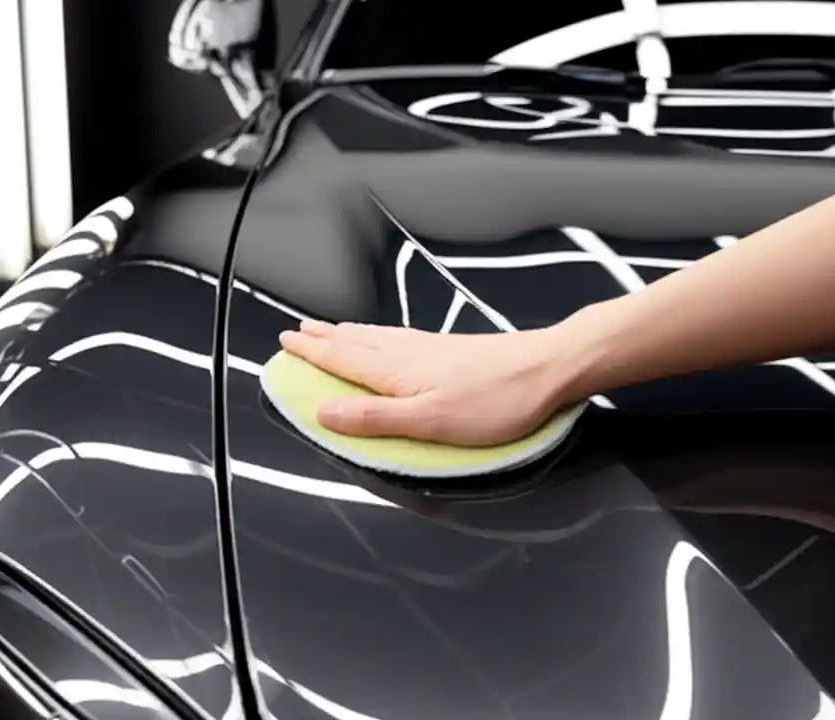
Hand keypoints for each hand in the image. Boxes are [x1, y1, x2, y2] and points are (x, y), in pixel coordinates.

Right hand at [277, 319, 581, 445]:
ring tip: (331, 331)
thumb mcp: (429, 421)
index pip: (343, 358)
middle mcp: (409, 353)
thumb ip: (374, 418)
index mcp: (397, 371)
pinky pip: (398, 338)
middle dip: (324, 338)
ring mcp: (431, 348)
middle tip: (298, 331)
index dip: (312, 352)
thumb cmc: (494, 401)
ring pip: (377, 337)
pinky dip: (378, 336)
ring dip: (348, 334)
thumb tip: (323, 412)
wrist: (548, 369)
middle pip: (355, 342)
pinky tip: (387, 340)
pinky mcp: (451, 349)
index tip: (286, 342)